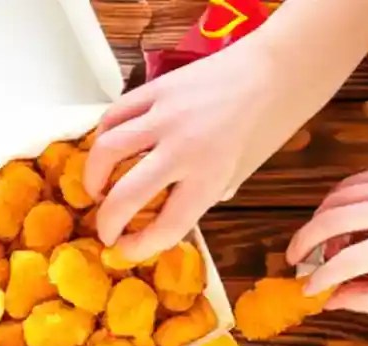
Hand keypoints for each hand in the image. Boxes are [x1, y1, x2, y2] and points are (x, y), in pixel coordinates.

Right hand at [85, 41, 301, 260]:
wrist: (274, 72)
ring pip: (107, 151)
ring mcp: (163, 117)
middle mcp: (182, 150)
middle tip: (105, 229)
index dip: (139, 247)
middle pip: (125, 196)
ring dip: (93, 177)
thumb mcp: (241, 174)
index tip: (126, 250)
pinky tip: (106, 149)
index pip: (165, 226)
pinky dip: (102, 136)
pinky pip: (114, 115)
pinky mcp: (154, 89)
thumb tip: (171, 208)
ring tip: (97, 189)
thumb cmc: (264, 126)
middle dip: (107, 222)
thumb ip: (205, 193)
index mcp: (211, 178)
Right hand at [288, 160, 367, 313]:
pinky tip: (338, 219)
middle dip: (304, 241)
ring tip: (319, 243)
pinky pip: (356, 182)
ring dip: (318, 220)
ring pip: (338, 196)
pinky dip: (337, 200)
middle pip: (333, 219)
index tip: (308, 290)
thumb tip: (336, 300)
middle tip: (294, 260)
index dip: (322, 278)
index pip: (351, 260)